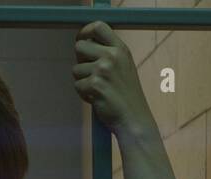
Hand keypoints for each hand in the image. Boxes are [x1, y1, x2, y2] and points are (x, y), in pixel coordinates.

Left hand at [72, 21, 154, 137]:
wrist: (134, 119)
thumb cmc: (127, 96)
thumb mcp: (124, 67)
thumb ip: (108, 53)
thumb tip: (84, 44)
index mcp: (121, 49)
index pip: (98, 27)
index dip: (85, 31)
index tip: (82, 39)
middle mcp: (112, 56)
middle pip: (79, 47)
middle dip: (80, 61)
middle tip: (91, 75)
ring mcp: (103, 70)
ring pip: (76, 69)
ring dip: (83, 81)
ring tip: (99, 90)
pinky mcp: (95, 84)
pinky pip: (77, 85)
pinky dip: (84, 95)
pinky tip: (98, 99)